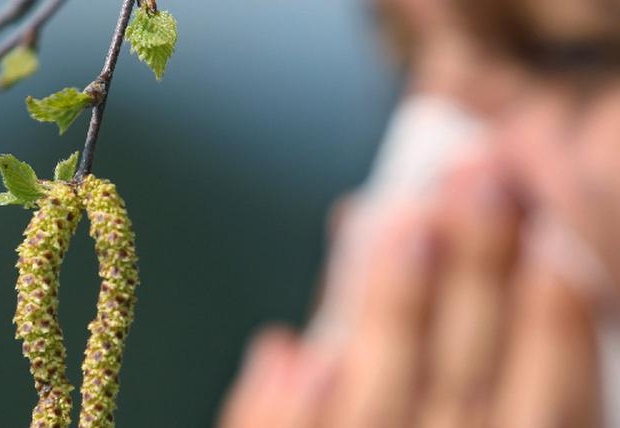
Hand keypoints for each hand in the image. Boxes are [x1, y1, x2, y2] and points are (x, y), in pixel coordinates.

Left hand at [218, 153, 600, 427]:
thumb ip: (511, 399)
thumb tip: (449, 321)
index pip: (549, 414)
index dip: (556, 332)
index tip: (558, 247)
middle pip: (463, 388)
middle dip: (479, 283)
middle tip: (482, 181)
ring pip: (376, 408)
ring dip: (391, 317)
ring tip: (400, 223)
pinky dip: (283, 415)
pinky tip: (286, 347)